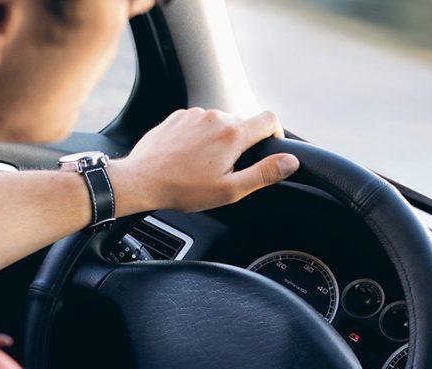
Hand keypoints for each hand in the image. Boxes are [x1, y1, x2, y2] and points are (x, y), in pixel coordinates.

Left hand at [110, 108, 299, 215]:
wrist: (141, 180)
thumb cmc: (183, 189)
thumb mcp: (230, 189)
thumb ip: (264, 174)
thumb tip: (290, 162)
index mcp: (233, 134)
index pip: (270, 120)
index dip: (276, 134)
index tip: (269, 149)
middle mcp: (215, 116)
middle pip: (243, 124)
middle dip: (242, 145)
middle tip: (227, 170)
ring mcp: (195, 114)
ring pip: (220, 123)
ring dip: (220, 141)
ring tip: (204, 166)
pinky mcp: (178, 116)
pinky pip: (199, 123)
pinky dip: (200, 137)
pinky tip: (189, 157)